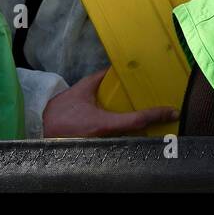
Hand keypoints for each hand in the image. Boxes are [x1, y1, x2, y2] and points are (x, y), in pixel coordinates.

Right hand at [42, 69, 177, 137]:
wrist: (41, 127)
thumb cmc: (60, 111)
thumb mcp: (82, 90)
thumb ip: (99, 78)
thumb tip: (112, 68)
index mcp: (104, 123)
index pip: (137, 120)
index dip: (156, 115)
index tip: (172, 111)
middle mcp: (107, 136)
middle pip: (139, 132)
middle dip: (155, 123)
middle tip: (171, 114)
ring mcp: (104, 144)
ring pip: (131, 137)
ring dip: (145, 128)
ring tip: (162, 117)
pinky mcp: (100, 146)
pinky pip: (121, 138)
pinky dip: (132, 131)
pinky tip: (142, 123)